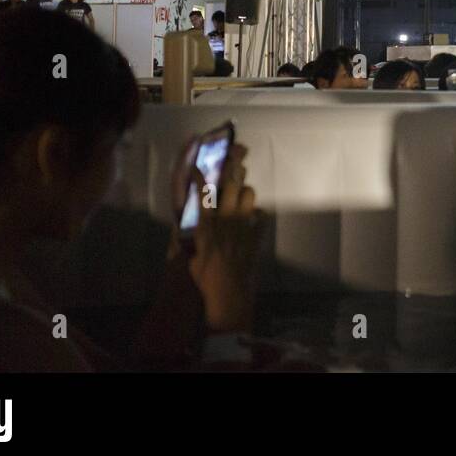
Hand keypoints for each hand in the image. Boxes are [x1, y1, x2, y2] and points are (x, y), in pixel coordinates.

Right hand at [186, 146, 263, 332]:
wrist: (229, 293)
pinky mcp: (257, 234)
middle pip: (231, 184)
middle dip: (233, 170)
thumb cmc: (206, 279)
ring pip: (250, 194)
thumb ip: (196, 241)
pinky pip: (262, 215)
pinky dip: (259, 215)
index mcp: (206, 225)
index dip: (200, 177)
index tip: (198, 166)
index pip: (203, 193)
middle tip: (235, 162)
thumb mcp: (193, 258)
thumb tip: (194, 236)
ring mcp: (243, 225)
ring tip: (243, 193)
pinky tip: (255, 218)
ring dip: (246, 191)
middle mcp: (225, 219)